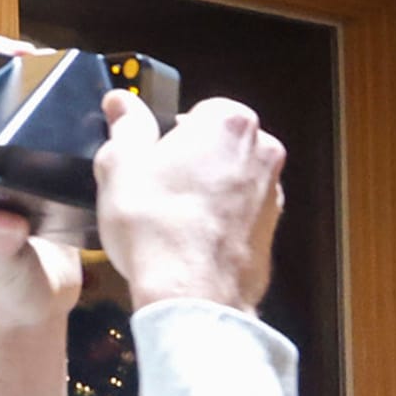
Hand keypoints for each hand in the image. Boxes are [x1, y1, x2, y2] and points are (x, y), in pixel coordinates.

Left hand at [0, 35, 81, 395]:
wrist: (35, 305)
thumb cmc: (3, 291)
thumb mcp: (0, 273)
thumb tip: (2, 222)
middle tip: (11, 50)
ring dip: (17, 71)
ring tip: (40, 57)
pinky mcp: (30, 160)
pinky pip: (32, 116)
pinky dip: (45, 95)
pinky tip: (64, 84)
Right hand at [96, 90, 285, 313]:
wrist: (193, 294)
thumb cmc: (157, 225)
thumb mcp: (122, 163)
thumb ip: (126, 125)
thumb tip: (122, 101)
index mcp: (230, 120)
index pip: (194, 113)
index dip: (166, 138)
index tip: (147, 161)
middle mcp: (263, 151)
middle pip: (216, 147)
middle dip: (188, 164)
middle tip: (154, 191)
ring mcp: (273, 194)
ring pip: (229, 182)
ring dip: (204, 195)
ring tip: (170, 222)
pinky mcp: (272, 232)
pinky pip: (238, 217)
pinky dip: (219, 224)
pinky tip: (191, 243)